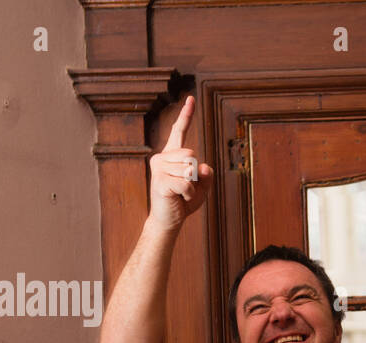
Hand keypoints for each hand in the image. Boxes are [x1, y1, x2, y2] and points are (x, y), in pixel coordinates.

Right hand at [148, 95, 213, 230]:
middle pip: (191, 154)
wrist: (169, 220)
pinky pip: (186, 183)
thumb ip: (206, 173)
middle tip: (186, 187)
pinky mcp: (160, 181)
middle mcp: (162, 157)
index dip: (186, 115)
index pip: (180, 131)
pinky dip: (190, 194)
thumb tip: (203, 166)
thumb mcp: (202, 186)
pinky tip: (180, 198)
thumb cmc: (184, 201)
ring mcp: (159, 168)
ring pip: (189, 169)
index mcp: (172, 155)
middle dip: (195, 174)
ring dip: (193, 186)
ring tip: (182, 194)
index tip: (191, 98)